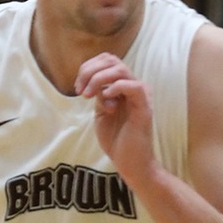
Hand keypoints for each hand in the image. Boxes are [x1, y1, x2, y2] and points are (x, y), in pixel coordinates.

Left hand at [75, 54, 155, 181]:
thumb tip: (92, 82)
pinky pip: (134, 86)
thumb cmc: (117, 140)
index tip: (77, 88)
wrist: (130, 162)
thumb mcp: (101, 113)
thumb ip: (98, 95)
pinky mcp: (145, 106)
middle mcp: (132, 86)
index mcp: (122, 86)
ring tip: (88, 95)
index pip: (107, 61)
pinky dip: (116, 88)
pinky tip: (105, 100)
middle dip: (90, 71)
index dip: (88, 68)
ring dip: (98, 79)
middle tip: (80, 91)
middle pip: (112, 60)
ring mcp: (140, 95)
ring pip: (120, 69)